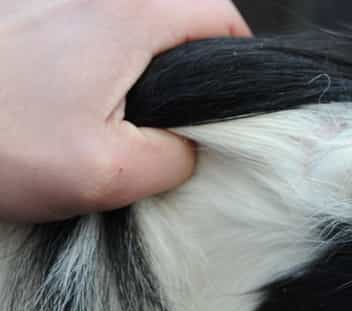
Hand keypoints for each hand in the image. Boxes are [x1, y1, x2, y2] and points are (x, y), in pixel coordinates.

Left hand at [0, 0, 250, 221]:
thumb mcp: (106, 173)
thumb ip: (174, 159)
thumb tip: (194, 148)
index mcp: (129, 20)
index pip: (218, 14)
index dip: (242, 55)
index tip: (239, 98)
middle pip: (177, 19)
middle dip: (193, 67)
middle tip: (184, 122)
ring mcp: (57, 4)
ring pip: (134, 27)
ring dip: (147, 69)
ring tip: (129, 120)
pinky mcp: (30, 21)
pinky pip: (93, 35)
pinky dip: (106, 68)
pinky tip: (81, 109)